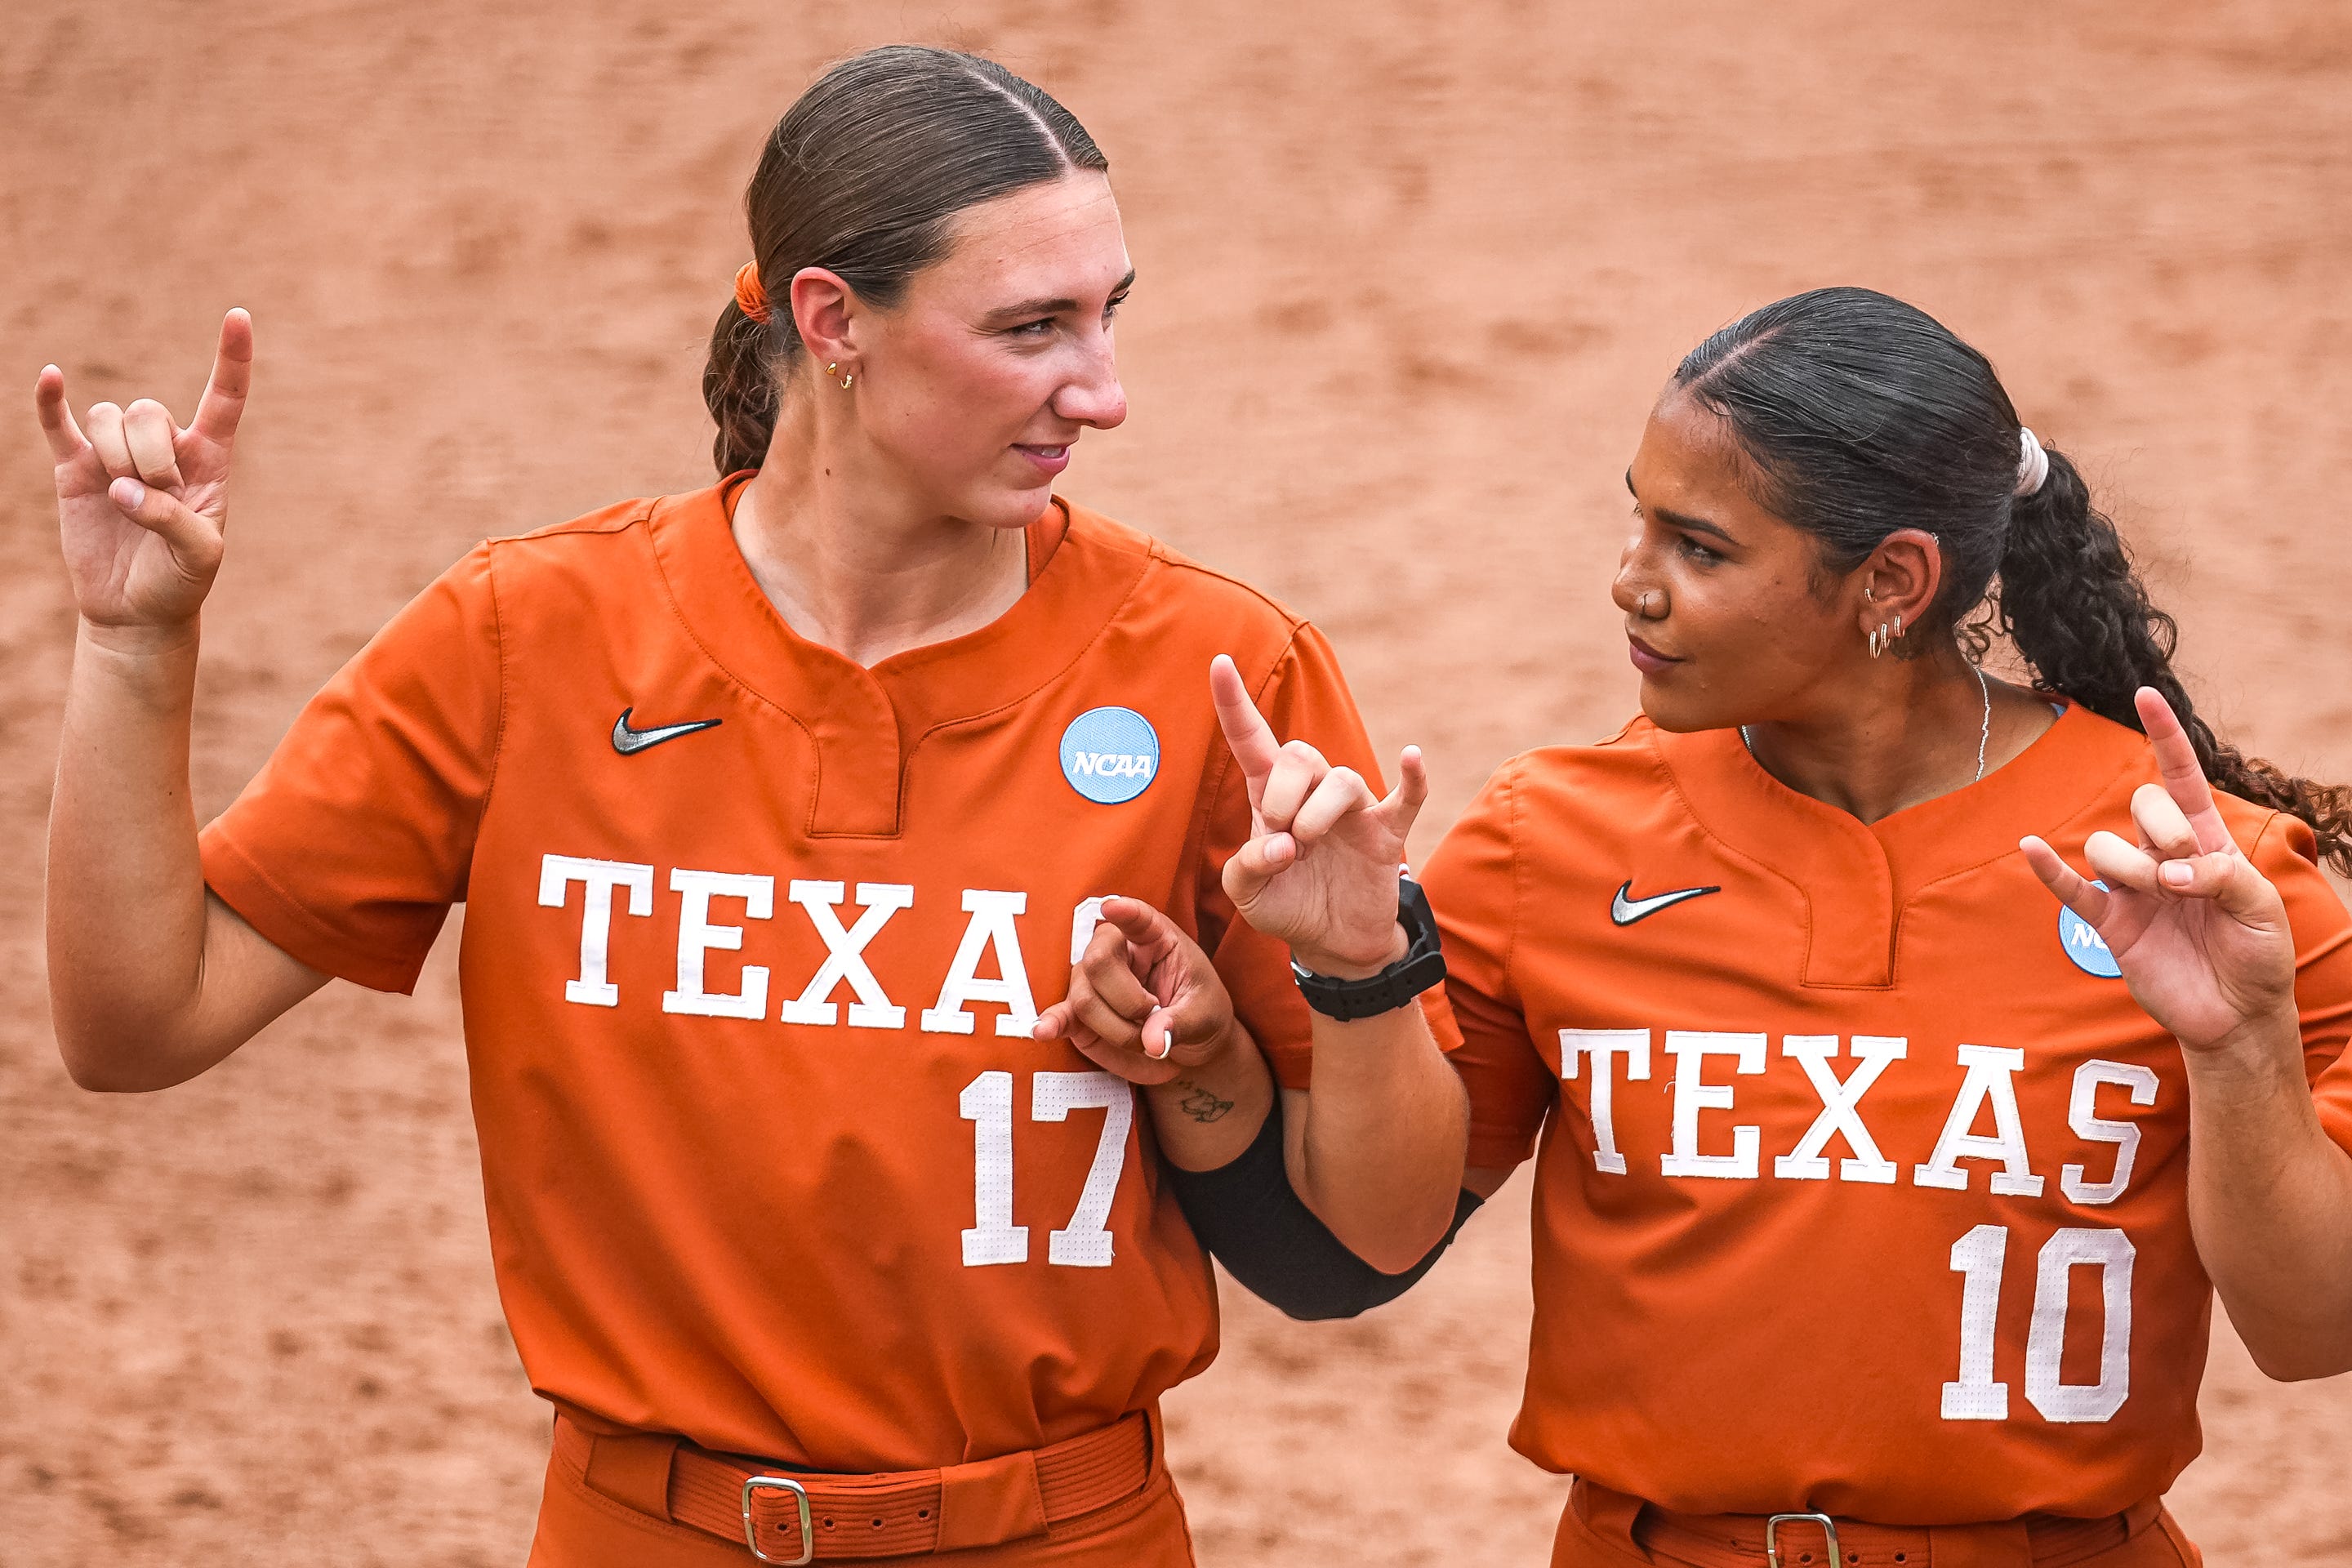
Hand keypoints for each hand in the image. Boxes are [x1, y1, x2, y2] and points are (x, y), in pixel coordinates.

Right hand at [37, 310, 252, 643]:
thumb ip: (174, 520)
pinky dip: (52, 401)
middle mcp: (164, 447)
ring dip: (116, 454)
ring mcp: (117, 454)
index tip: (240, 316)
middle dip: (151, 453)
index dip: (233, 358)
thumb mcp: (200, 557)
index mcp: (209, 460)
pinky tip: (51, 378)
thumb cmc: (179, 581)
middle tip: (158, 494)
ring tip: (124, 498)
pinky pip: (60, 424)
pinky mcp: (75, 468)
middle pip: (149, 411)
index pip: (224, 398)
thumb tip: (121, 490)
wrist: (135, 611)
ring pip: (110, 416)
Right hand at [1032, 897, 1243, 1085]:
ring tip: (1142, 1038)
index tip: (1112, 907)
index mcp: (1155, 938)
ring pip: (1084, 996)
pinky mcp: (1082, 1016)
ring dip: (1116, 1028)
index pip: (1138, 918)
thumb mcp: (1205, 1016)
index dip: (1124, 912)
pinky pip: (1063, 1015)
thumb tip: (1152, 1041)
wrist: (1190, 1048)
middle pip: (1098, 960)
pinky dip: (1053, 1022)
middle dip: (1127, 1000)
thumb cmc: (1200, 1015)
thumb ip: (1180, 1024)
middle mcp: (1119, 953)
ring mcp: (1096, 983)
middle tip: (1154, 1016)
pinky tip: (1044, 1030)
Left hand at [1210, 653, 1427, 977]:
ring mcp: (1352, 810)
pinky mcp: (1386, 833)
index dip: (1234, 704)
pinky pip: (1408, 797)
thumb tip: (1283, 845)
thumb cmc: (1286, 905)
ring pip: (1342, 779)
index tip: (1219, 663)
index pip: (1251, 740)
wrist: (1332, 944)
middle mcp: (1312, 793)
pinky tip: (1411, 758)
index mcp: (1270, 797)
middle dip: (1284, 792)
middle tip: (1282, 837)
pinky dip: (1413, 778)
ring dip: (1319, 810)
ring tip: (1308, 844)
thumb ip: (1246, 867)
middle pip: (1300, 754)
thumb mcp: (1246, 895)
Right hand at [2021, 687, 2296, 1051]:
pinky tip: (2031, 847)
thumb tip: (2171, 872)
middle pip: (2143, 805)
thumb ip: (2222, 875)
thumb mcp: (2264, 909)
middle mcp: (2165, 856)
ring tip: (2162, 899)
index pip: (2183, 777)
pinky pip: (2072, 890)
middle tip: (2187, 872)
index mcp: (2208, 842)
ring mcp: (2134, 888)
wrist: (2237, 1015)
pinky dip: (2049, 869)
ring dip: (2132, 867)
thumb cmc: (2259, 957)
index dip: (2166, 736)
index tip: (2146, 696)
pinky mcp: (2111, 923)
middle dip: (2163, 828)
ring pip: (2108, 847)